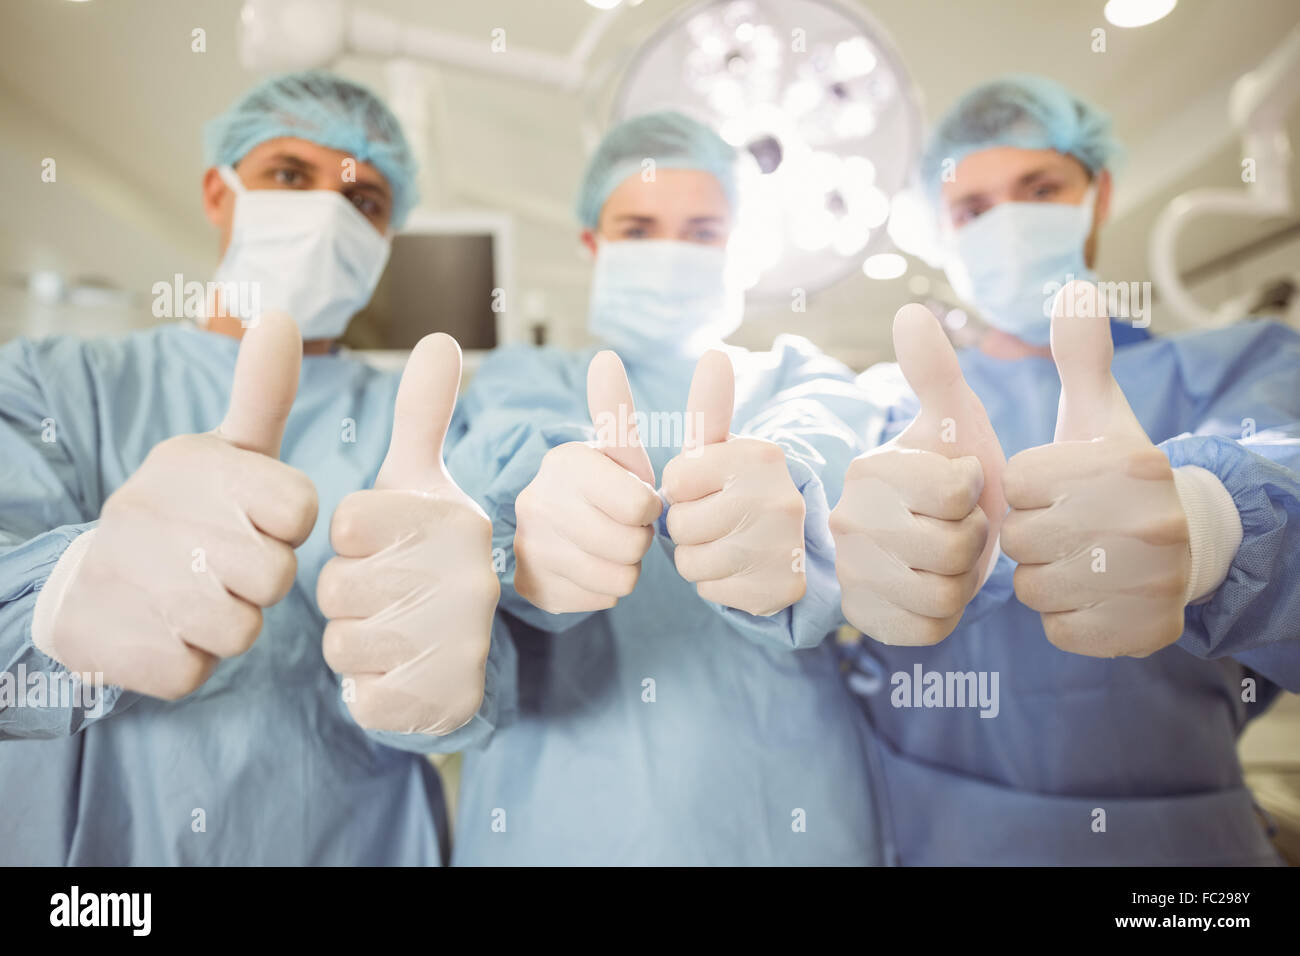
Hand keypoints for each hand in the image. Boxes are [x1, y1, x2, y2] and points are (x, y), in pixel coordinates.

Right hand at [33, 312, 318, 698]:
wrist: (88, 583)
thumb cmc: (186, 515)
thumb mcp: (227, 451)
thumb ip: (263, 393)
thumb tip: (283, 315)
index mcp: (193, 464)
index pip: (299, 510)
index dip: (286, 527)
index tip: (257, 522)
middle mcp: (152, 511)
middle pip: (275, 575)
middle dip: (260, 581)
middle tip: (223, 567)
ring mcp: (128, 579)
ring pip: (240, 629)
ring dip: (228, 624)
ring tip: (195, 598)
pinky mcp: (114, 645)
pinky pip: (195, 670)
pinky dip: (189, 660)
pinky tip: (164, 631)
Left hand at [317, 333, 499, 734]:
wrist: (459, 652)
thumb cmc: (420, 556)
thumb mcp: (418, 485)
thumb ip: (422, 415)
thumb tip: (444, 337)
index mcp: (458, 521)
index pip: (347, 525)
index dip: (346, 540)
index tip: (374, 544)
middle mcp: (470, 580)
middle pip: (337, 587)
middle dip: (343, 595)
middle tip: (379, 594)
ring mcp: (462, 643)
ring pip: (344, 643)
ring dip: (351, 641)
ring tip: (386, 631)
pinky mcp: (445, 699)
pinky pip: (362, 694)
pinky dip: (367, 688)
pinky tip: (395, 671)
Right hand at [513, 350, 661, 613]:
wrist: (551, 527)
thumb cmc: (601, 486)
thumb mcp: (616, 451)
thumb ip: (617, 411)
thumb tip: (605, 358)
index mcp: (564, 463)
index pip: (640, 507)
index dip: (647, 507)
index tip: (635, 499)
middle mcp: (538, 503)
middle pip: (632, 545)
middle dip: (638, 538)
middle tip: (622, 526)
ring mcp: (531, 549)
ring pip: (619, 578)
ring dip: (624, 565)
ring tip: (608, 544)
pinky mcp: (533, 587)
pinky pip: (600, 599)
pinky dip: (603, 588)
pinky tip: (588, 568)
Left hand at [663, 350, 806, 615]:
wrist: (799, 544)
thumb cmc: (742, 490)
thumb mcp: (724, 450)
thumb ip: (710, 407)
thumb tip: (715, 354)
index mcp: (760, 456)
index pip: (675, 481)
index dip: (682, 488)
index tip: (707, 487)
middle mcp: (778, 498)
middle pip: (681, 525)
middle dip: (688, 527)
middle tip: (717, 520)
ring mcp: (783, 546)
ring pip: (691, 562)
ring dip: (698, 558)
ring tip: (727, 544)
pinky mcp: (780, 588)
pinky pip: (711, 591)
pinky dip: (717, 584)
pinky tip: (740, 569)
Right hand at [830, 304, 1005, 644]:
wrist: (945, 534)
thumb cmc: (956, 471)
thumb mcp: (955, 418)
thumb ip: (935, 370)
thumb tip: (908, 310)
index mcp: (868, 468)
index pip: (956, 493)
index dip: (979, 493)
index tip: (965, 482)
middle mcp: (846, 521)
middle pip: (952, 548)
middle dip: (977, 539)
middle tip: (964, 524)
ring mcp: (849, 573)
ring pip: (941, 594)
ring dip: (965, 579)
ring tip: (954, 557)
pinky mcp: (862, 619)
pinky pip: (926, 630)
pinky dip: (948, 614)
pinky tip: (942, 587)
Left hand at [1002, 281, 1189, 657]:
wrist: (1186, 542)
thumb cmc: (1118, 476)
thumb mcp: (1100, 414)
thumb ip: (1080, 358)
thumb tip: (1072, 289)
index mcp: (1131, 464)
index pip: (1016, 484)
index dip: (1023, 488)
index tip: (1054, 487)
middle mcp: (1150, 522)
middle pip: (1021, 540)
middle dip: (1029, 534)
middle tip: (1063, 527)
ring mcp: (1152, 582)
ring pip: (1034, 589)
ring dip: (1042, 577)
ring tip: (1076, 559)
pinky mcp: (1146, 631)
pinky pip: (1059, 630)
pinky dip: (1065, 616)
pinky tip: (1090, 594)